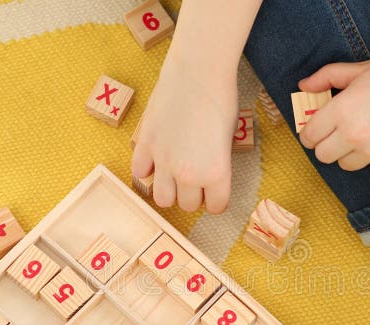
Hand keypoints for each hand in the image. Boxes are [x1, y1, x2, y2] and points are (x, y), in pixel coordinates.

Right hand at [131, 54, 236, 212]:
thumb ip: (216, 165)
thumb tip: (207, 176)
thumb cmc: (221, 100)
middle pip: (187, 205)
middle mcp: (188, 174)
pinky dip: (146, 170)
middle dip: (193, 195)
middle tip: (195, 179)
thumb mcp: (229, 140)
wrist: (198, 72)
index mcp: (215, 174)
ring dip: (169, 190)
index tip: (215, 191)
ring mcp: (163, 161)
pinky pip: (139, 173)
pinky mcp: (145, 145)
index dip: (217, 199)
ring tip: (174, 176)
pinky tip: (155, 159)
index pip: (216, 207)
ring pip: (162, 199)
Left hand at [298, 55, 369, 171]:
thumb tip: (303, 86)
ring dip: (349, 153)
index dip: (309, 133)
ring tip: (366, 133)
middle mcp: (354, 136)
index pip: (309, 136)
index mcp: (342, 111)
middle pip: (322, 156)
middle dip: (326, 145)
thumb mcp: (361, 69)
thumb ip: (327, 77)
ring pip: (346, 165)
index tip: (315, 130)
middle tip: (337, 134)